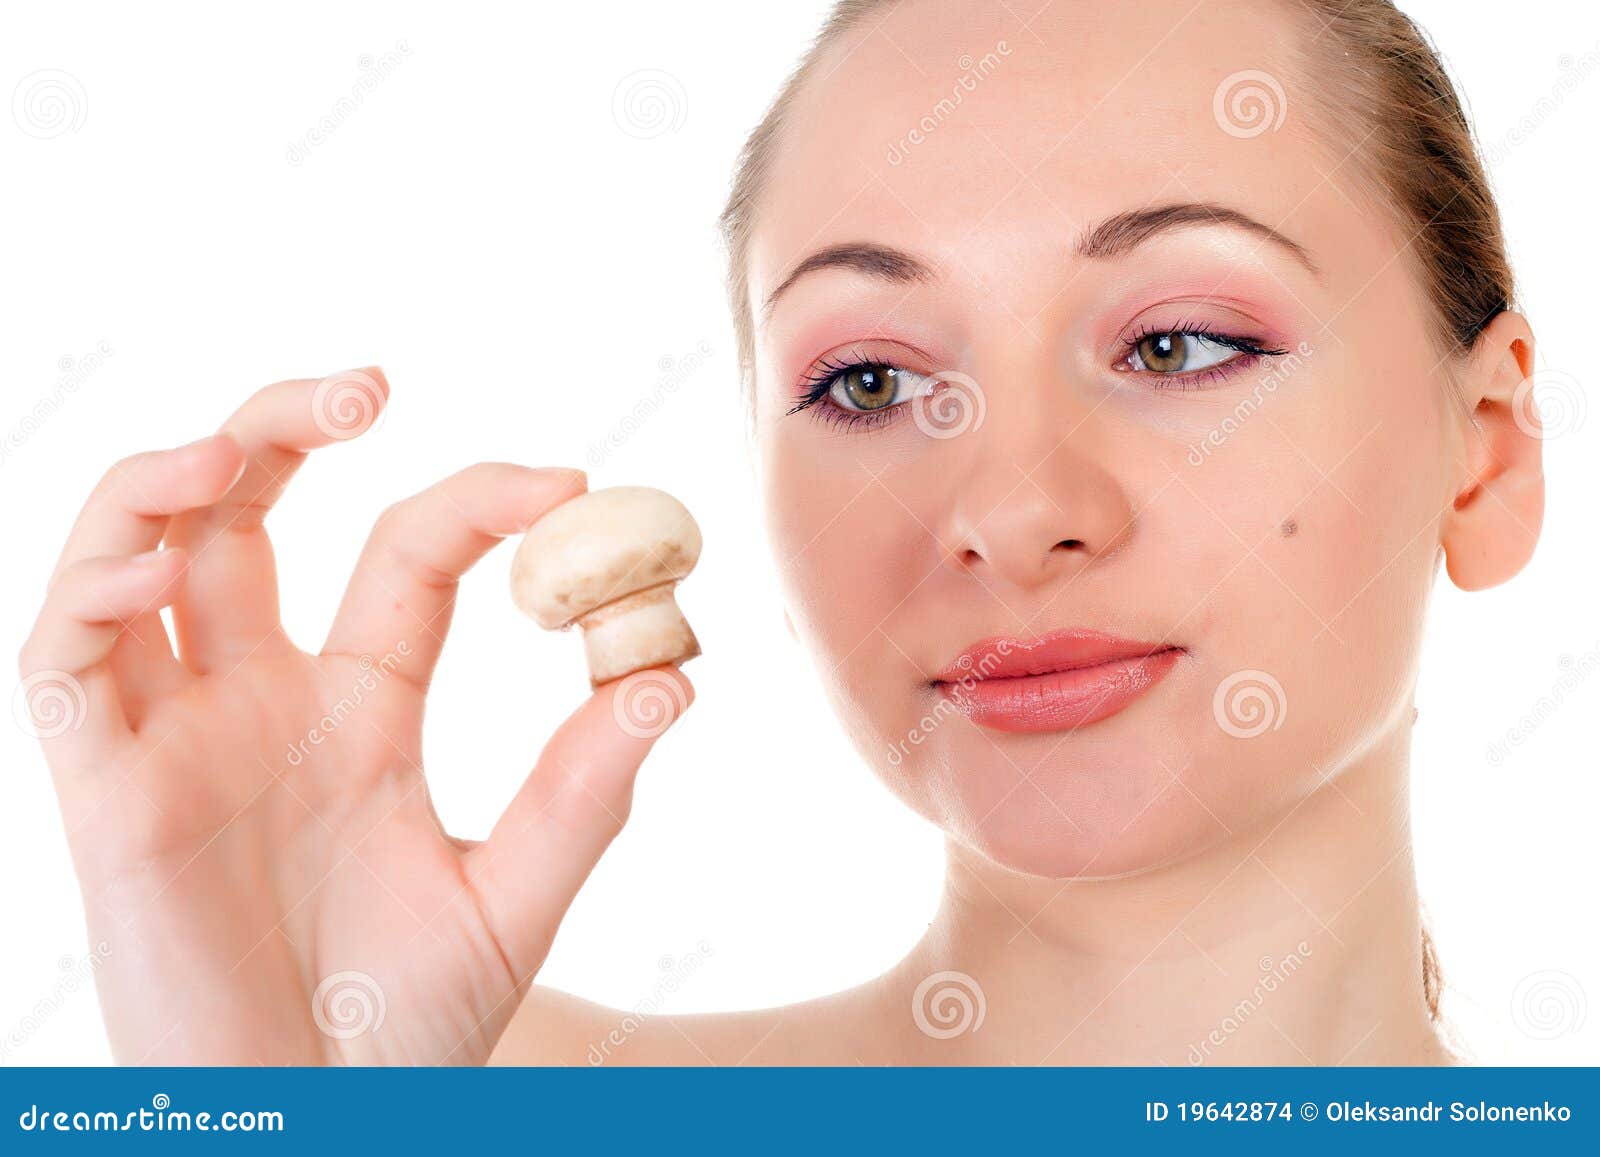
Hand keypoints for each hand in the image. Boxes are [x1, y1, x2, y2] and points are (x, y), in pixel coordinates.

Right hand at [18, 369, 693, 1063]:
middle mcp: (258, 701)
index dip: (476, 502)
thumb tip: (671, 677)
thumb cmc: (406, 1029)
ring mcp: (175, 737)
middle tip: (372, 384)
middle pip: (245, 514)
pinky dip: (91, 593)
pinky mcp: (103, 795)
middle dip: (287, 427)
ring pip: (132, 557)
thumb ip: (581, 792)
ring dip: (167, 481)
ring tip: (239, 447)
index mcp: (359, 709)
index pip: (405, 554)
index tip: (566, 483)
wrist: (317, 1130)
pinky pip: (59, 663)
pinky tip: (159, 569)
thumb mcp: (513, 897)